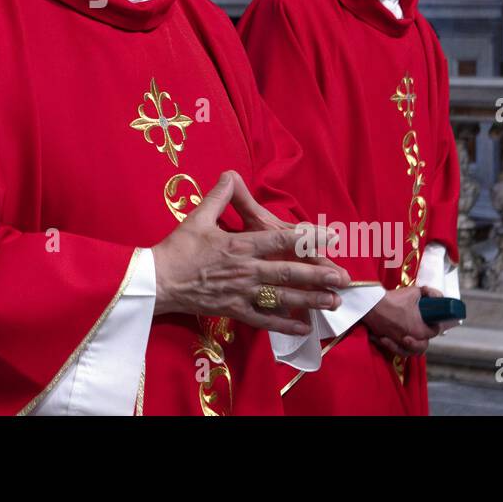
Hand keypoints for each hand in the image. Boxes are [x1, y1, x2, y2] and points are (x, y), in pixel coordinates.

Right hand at [151, 171, 349, 335]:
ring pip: (282, 298)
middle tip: (343, 278)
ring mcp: (242, 294)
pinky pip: (264, 320)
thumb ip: (218, 197)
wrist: (159, 281)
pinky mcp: (235, 311)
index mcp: (240, 245)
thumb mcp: (197, 218)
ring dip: (310, 300)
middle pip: (288, 273)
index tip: (330, 236)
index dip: (307, 237)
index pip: (280, 239)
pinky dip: (285, 325)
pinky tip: (304, 327)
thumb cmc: (178, 249)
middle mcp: (247, 270)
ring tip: (333, 302)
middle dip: (318, 275)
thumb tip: (230, 174)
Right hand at [362, 285, 440, 356]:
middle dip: (422, 339)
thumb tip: (431, 295)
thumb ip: (426, 293)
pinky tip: (390, 338)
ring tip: (406, 338)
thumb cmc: (393, 300)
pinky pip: (393, 348)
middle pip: (422, 346)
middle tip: (420, 328)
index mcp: (419, 330)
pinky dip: (393, 345)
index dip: (435, 325)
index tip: (432, 320)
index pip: (434, 332)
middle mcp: (410, 339)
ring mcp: (397, 341)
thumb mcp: (413, 292)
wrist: (371, 303)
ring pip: (408, 351)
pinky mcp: (385, 341)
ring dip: (409, 346)